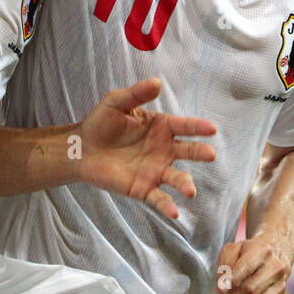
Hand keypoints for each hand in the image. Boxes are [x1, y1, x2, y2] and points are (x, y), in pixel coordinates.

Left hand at [75, 78, 216, 219]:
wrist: (81, 148)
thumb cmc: (101, 123)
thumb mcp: (116, 102)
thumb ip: (136, 94)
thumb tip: (157, 82)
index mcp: (161, 128)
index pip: (184, 126)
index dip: (198, 127)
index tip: (212, 128)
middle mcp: (163, 150)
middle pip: (187, 151)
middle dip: (200, 153)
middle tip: (210, 155)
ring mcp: (155, 170)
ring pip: (176, 178)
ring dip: (185, 184)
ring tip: (190, 190)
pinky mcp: (143, 188)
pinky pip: (159, 198)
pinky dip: (167, 206)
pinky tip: (175, 212)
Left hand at [201, 238, 290, 293]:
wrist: (276, 254)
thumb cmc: (249, 252)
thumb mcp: (234, 248)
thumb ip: (225, 263)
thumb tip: (222, 286)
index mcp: (262, 252)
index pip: (246, 266)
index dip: (232, 279)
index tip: (218, 290)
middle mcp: (274, 269)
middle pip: (249, 290)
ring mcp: (279, 287)